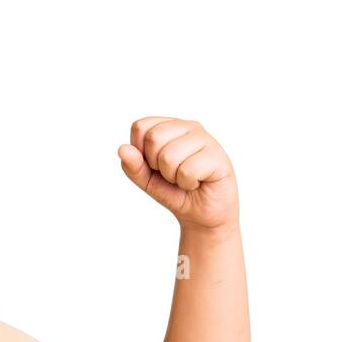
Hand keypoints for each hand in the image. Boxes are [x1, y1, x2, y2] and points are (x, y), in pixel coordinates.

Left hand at [118, 117, 238, 233]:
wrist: (201, 215)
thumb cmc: (175, 191)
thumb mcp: (146, 180)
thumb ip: (133, 165)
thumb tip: (122, 149)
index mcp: (170, 126)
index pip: (140, 127)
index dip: (140, 152)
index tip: (155, 165)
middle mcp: (188, 127)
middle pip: (153, 138)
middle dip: (157, 165)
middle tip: (173, 174)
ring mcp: (206, 139)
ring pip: (169, 156)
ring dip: (173, 177)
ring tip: (186, 179)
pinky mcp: (218, 157)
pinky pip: (187, 170)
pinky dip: (187, 184)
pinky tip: (198, 183)